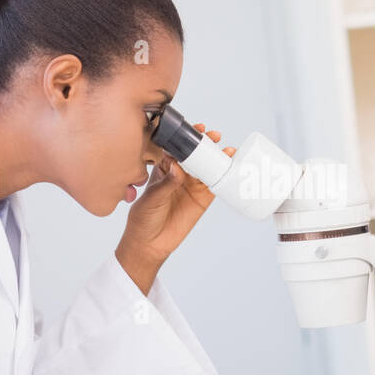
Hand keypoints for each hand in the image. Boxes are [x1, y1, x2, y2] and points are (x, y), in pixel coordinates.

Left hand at [118, 123, 234, 270]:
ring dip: (217, 157)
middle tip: (213, 137)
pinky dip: (223, 176)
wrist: (150, 244)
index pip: (177, 148)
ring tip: (226, 150)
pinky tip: (230, 167)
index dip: (186, 137)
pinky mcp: (202, 199)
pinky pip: (215, 185)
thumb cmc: (143, 218)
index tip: (195, 130)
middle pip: (195, 154)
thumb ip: (166, 183)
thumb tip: (178, 167)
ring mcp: (192, 186)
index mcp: (164, 168)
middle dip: (205, 143)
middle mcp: (180, 174)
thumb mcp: (151, 198)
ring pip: (207, 167)